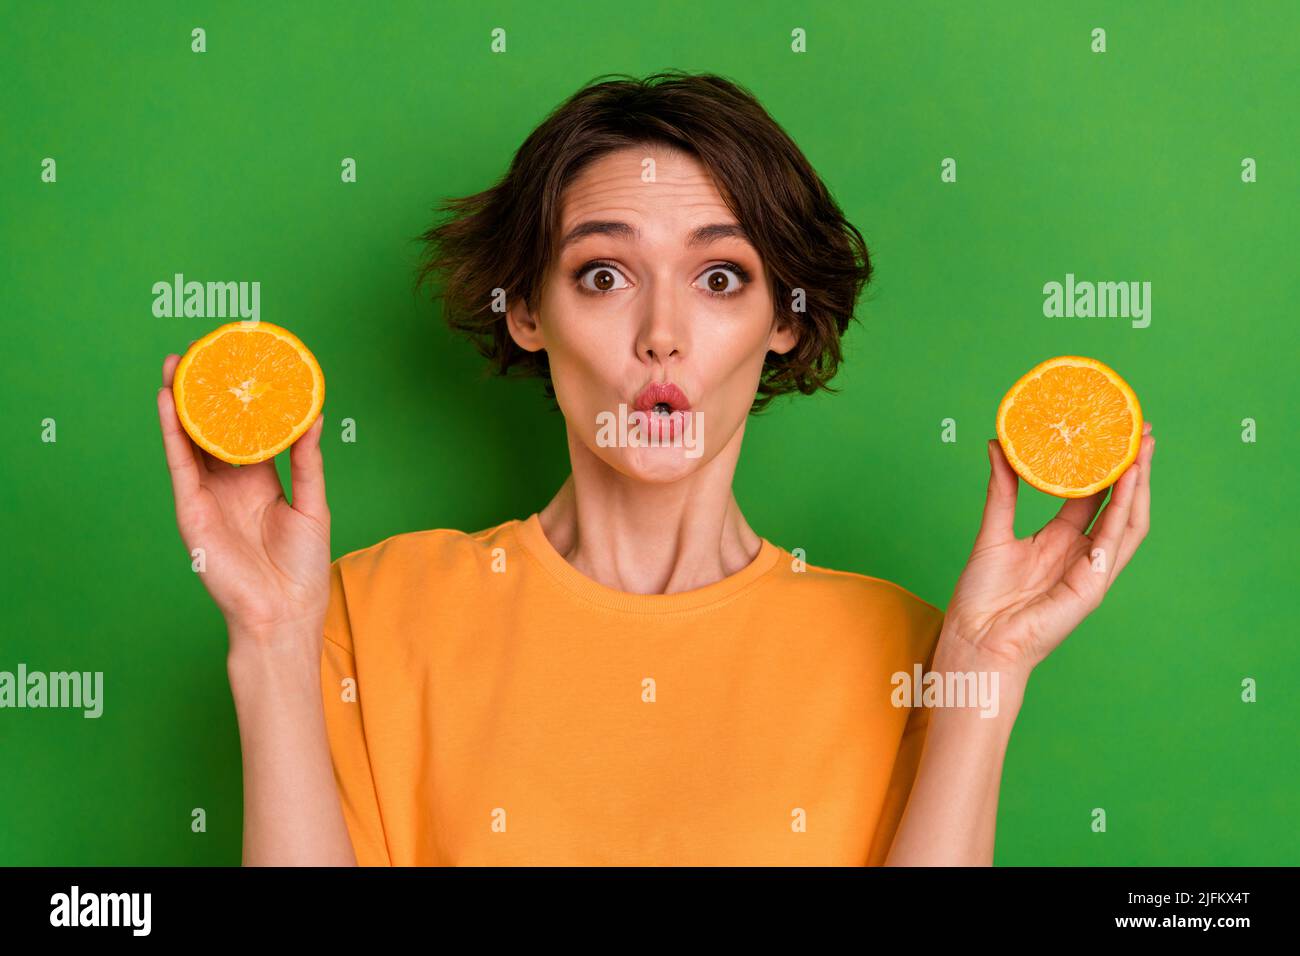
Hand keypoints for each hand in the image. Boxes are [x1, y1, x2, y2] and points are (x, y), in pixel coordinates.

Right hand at [157, 353, 330, 649]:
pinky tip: (168, 402)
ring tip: (178, 363)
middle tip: (202, 351)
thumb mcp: (312, 504)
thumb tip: (314, 416)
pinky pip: (179, 463)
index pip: (245, 431)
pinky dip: (172, 432)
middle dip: (205, 393)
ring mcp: (207, 495)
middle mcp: (230, 484)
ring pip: (189, 439)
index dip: (241, 401)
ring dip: (181, 402)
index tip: (241, 366)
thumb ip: (308, 461)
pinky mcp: (191, 509)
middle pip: (211, 428)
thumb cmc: (302, 567)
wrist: (283, 611)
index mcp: (260, 480)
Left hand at [937, 423, 1154, 680]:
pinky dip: (1123, 513)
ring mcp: (1090, 571)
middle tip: (1140, 431)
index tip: (1113, 432)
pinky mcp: (1091, 587)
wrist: (975, 639)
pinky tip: (1128, 484)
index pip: (1094, 495)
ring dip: (1138, 486)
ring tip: (1142, 450)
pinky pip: (1113, 544)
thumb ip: (1001, 489)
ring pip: (1127, 522)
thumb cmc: (981, 597)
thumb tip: (996, 444)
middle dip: (1133, 469)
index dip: (1106, 465)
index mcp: (1060, 540)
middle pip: (1119, 505)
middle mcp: (1081, 553)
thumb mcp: (993, 531)